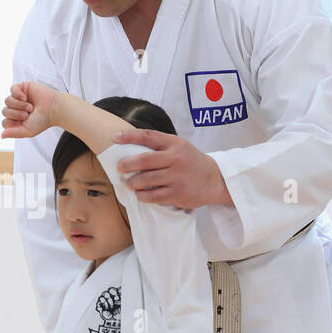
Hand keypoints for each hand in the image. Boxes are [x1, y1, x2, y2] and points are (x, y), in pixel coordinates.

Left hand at [0, 81, 59, 139]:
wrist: (54, 109)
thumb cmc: (42, 121)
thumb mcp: (27, 131)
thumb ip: (14, 133)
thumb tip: (1, 136)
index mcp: (17, 120)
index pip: (5, 122)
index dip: (12, 122)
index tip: (24, 122)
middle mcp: (16, 109)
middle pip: (4, 111)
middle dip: (15, 114)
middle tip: (27, 114)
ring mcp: (18, 98)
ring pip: (7, 100)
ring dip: (18, 105)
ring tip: (30, 107)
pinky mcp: (23, 88)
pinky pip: (12, 89)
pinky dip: (17, 94)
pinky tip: (25, 97)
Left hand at [110, 127, 231, 207]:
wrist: (215, 180)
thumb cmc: (192, 162)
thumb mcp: (180, 147)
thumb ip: (160, 146)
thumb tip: (131, 146)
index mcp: (174, 144)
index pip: (148, 136)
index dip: (129, 136)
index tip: (115, 138)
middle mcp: (175, 159)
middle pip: (143, 160)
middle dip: (126, 164)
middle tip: (120, 168)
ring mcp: (176, 177)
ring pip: (145, 180)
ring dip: (132, 183)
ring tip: (130, 183)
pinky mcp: (177, 193)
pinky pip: (152, 196)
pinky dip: (142, 196)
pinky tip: (140, 194)